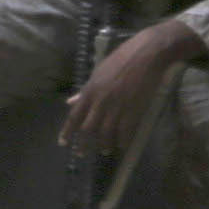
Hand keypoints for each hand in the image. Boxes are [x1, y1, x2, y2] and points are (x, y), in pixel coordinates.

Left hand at [60, 18, 198, 165]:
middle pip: (88, 129)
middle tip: (82, 154)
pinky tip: (122, 145)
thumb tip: (70, 101)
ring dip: (104, 144)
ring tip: (105, 151)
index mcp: (90, 91)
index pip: (74, 116)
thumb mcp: (98, 72)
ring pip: (106, 132)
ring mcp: (117, 106)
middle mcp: (100, 101)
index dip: (67, 131)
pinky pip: (125, 130)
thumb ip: (84, 90)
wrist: (146, 53)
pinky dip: (122, 140)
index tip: (62, 143)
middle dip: (83, 144)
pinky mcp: (133, 109)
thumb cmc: (122, 58)